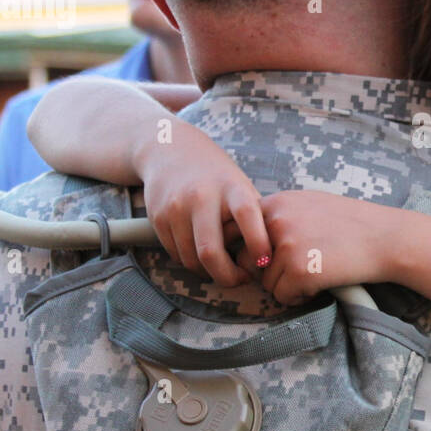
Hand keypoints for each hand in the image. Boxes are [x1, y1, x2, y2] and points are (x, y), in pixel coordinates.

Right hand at [134, 121, 270, 286]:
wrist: (169, 150)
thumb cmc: (215, 174)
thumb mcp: (239, 185)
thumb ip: (252, 215)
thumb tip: (271, 254)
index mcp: (231, 187)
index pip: (247, 216)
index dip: (258, 242)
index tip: (265, 262)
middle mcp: (202, 197)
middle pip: (210, 252)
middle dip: (228, 277)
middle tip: (241, 280)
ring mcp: (177, 208)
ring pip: (191, 259)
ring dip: (209, 273)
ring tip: (223, 268)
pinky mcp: (159, 218)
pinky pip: (176, 255)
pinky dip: (191, 262)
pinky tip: (201, 254)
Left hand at [258, 190, 401, 305]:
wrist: (386, 237)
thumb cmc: (352, 223)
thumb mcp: (310, 204)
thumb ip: (280, 215)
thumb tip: (250, 236)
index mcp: (277, 203)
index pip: (241, 234)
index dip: (256, 251)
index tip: (274, 257)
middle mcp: (277, 222)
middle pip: (248, 260)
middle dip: (268, 271)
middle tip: (296, 271)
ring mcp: (287, 247)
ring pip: (266, 282)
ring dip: (286, 286)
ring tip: (313, 276)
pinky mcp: (300, 271)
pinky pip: (282, 296)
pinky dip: (298, 298)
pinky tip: (318, 286)